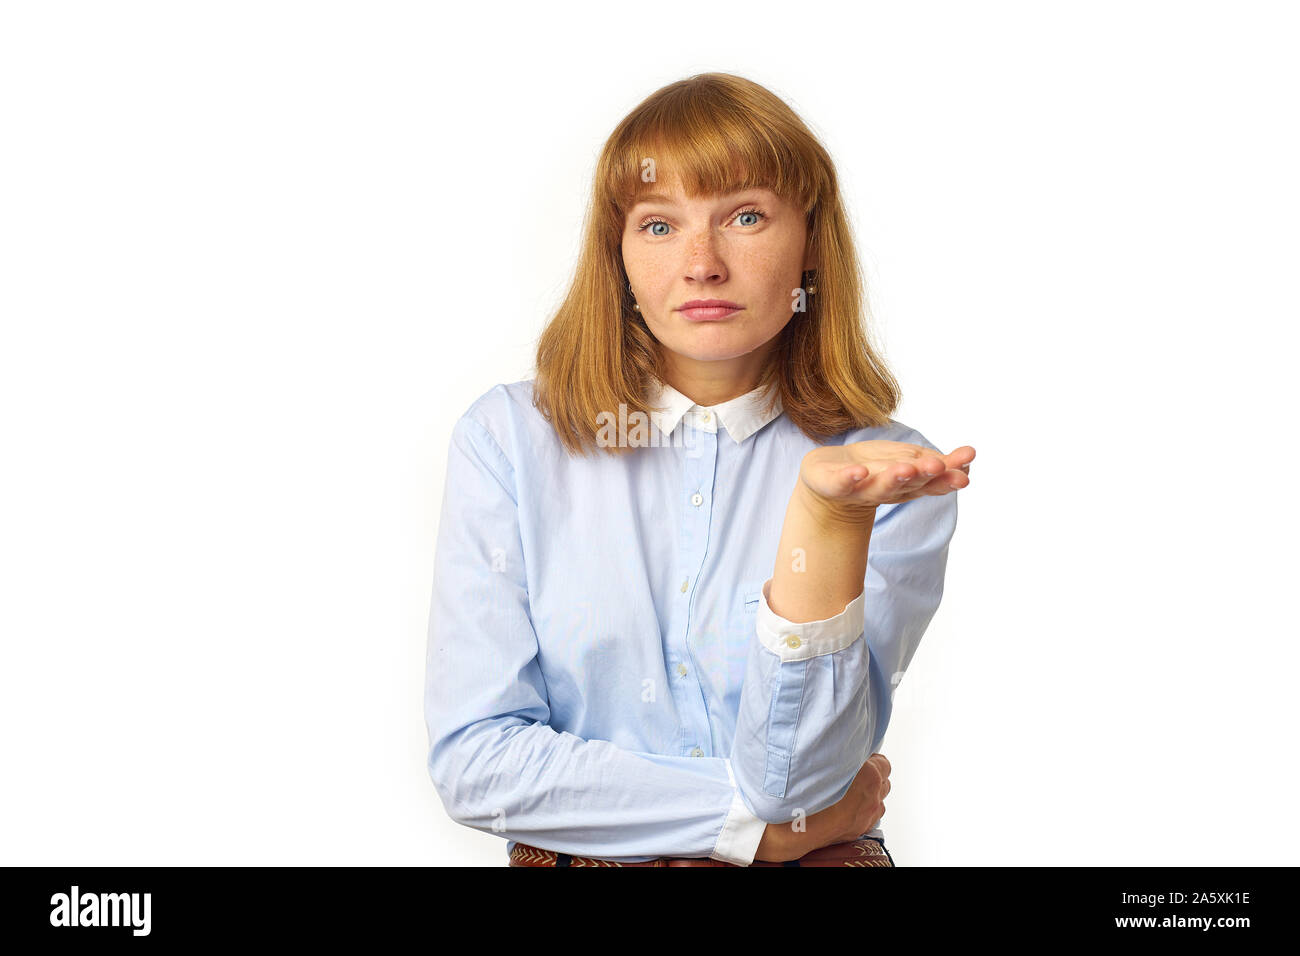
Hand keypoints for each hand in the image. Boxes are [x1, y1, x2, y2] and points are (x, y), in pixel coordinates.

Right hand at [753, 753, 892, 861]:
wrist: (798, 826)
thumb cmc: (808, 794)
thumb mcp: (825, 761)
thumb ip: (842, 755)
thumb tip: (845, 749)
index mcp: (870, 776)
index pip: (884, 763)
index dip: (870, 760)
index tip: (857, 760)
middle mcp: (873, 796)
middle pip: (884, 781)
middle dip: (872, 777)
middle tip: (853, 775)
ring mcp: (868, 815)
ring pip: (879, 800)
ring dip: (870, 795)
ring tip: (850, 792)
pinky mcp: (860, 829)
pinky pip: (870, 816)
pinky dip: (863, 810)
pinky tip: (847, 807)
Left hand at [798, 440, 974, 522]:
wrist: (826, 481)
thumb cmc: (873, 468)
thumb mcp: (908, 462)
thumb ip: (938, 464)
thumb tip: (970, 458)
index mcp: (907, 484)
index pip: (931, 482)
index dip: (947, 478)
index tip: (965, 472)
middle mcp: (887, 489)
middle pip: (909, 484)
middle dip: (924, 475)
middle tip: (939, 467)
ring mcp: (860, 489)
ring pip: (880, 487)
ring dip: (894, 478)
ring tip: (906, 468)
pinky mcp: (834, 485)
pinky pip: (842, 483)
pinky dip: (850, 478)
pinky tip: (858, 471)